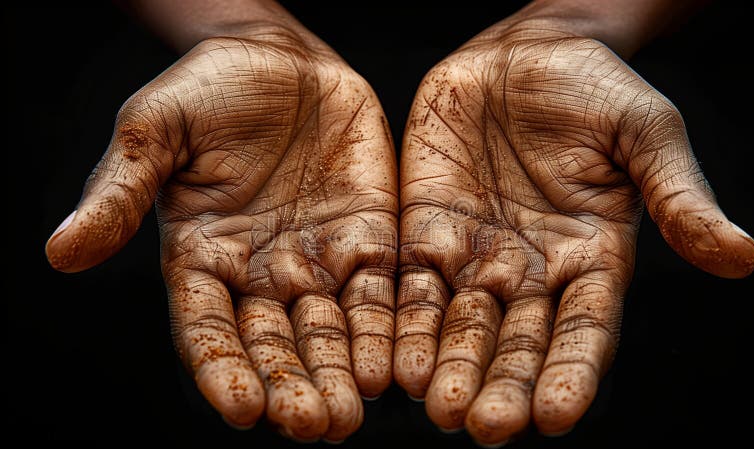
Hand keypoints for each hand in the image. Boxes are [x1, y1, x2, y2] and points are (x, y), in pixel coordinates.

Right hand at [46, 31, 396, 440]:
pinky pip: (380, 292)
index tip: (243, 408)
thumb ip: (121, 194)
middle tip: (314, 425)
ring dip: (342, 373)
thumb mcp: (155, 130)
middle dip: (294, 385)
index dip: (223, 367)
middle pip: (275, 343)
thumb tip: (61, 253)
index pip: (208, 327)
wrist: (279, 59)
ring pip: (331, 330)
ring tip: (353, 414)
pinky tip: (396, 365)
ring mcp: (317, 260)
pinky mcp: (367, 239)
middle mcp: (260, 273)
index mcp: (201, 258)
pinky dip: (387, 329)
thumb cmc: (206, 90)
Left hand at [394, 15, 753, 444]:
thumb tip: (742, 258)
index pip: (584, 330)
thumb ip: (678, 197)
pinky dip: (403, 322)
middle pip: (518, 343)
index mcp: (592, 260)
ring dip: (448, 368)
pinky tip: (392, 358)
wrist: (526, 53)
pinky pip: (412, 283)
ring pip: (460, 324)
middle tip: (485, 429)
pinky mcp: (427, 230)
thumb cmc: (597, 89)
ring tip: (436, 409)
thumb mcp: (646, 134)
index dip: (572, 372)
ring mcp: (476, 255)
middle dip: (502, 386)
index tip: (557, 417)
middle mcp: (532, 272)